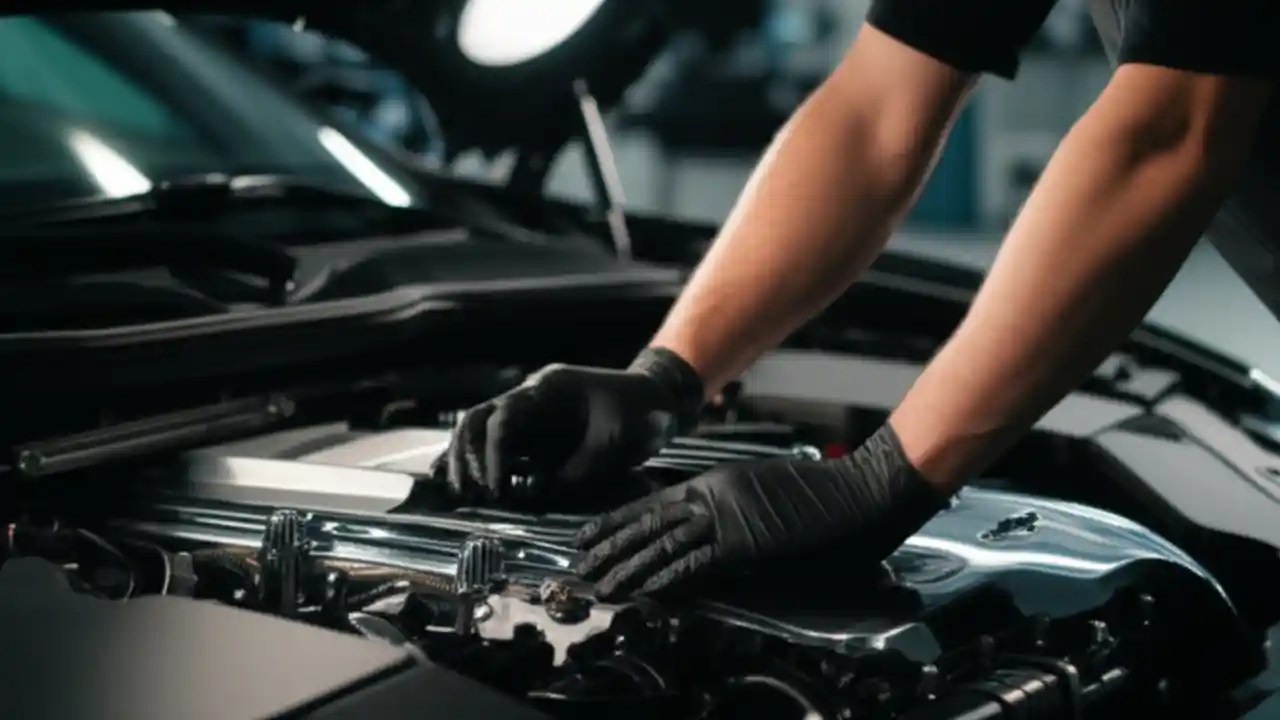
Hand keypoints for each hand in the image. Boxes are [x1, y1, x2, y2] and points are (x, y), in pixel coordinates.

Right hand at [434, 348, 703, 503]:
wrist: (657, 398)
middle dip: (465, 455)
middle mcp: (530, 397)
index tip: (496, 488)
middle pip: (477, 419)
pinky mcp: (537, 432)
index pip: (503, 418)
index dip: (492, 455)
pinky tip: (475, 487)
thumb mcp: (614, 442)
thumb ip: (576, 469)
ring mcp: (531, 413)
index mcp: (548, 388)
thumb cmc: (639, 412)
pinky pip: (500, 445)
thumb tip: (535, 493)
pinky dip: (484, 464)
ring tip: (464, 494)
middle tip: (466, 492)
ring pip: (480, 430)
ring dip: (468, 460)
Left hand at [574, 423, 945, 599]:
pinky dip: (663, 581)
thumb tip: (713, 536)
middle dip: (609, 546)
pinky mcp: (743, 544)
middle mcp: (713, 495)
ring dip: (625, 568)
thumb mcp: (766, 494)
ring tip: (596, 584)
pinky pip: (693, 566)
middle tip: (577, 564)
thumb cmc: (824, 495)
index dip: (619, 522)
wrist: (862, 491)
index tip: (590, 534)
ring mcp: (726, 518)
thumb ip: (735, 511)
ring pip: (661, 545)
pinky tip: (640, 593)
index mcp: (717, 484)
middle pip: (647, 524)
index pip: (654, 505)